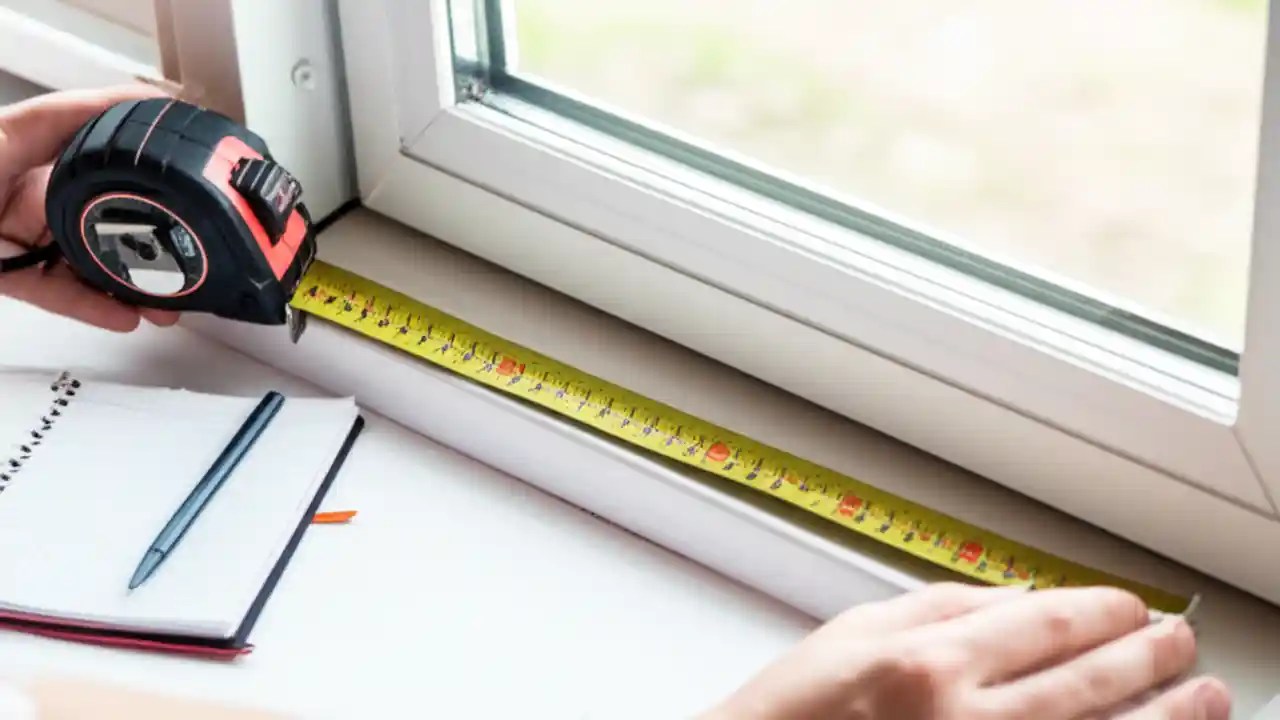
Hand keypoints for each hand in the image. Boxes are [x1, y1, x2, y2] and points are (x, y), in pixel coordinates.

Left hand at [0, 84, 179, 331]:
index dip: (149, 176)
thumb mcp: (20, 128)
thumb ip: (78, 114)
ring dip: (130, 286)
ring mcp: (20, 236)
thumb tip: (144, 99)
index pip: (105, 160)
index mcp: (36, 152)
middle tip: (185, 260)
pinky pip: (57, 292)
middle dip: (150, 246)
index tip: (186, 188)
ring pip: (88, 265)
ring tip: (164, 302)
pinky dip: (92, 306)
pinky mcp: (6, 273)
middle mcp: (30, 194)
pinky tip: (124, 314)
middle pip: (106, 223)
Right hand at [702, 583, 1230, 719]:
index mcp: (927, 663)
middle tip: (1182, 644)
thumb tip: (1023, 600)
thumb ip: (944, 608)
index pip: (1044, 624)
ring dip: (1163, 717)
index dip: (1102, 612)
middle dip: (1149, 659)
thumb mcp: (857, 631)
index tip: (1131, 608)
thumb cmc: (793, 712)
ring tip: (1205, 698)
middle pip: (1087, 682)